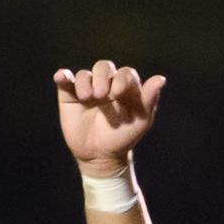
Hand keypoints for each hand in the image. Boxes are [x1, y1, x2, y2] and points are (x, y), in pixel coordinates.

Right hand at [54, 59, 166, 175]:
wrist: (100, 156)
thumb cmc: (123, 138)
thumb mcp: (141, 121)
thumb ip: (149, 100)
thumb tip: (161, 79)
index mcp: (125, 88)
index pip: (125, 73)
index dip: (121, 79)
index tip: (117, 94)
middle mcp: (106, 84)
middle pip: (104, 67)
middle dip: (102, 77)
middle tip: (100, 95)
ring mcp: (88, 88)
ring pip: (85, 74)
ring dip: (85, 82)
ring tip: (87, 98)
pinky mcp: (70, 94)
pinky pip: (65, 79)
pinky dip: (63, 76)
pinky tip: (62, 78)